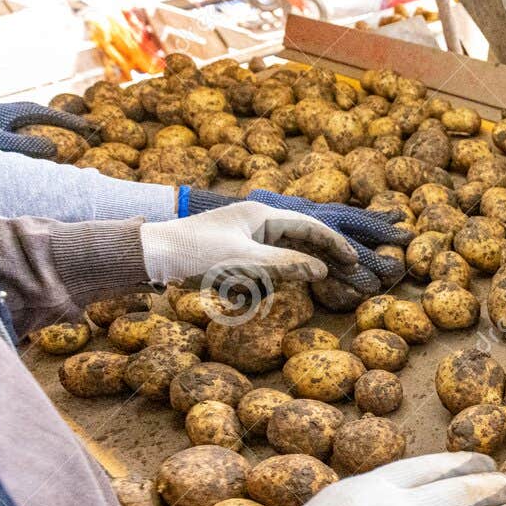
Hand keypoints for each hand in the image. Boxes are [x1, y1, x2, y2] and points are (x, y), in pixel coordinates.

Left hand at [0, 101, 99, 157]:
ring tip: (65, 134)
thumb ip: (27, 145)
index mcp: (7, 112)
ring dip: (47, 124)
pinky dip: (34, 131)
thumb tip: (54, 147)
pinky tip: (38, 143)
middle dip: (60, 120)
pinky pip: (20, 127)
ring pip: (28, 119)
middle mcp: (2, 112)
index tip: (87, 126)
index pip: (43, 112)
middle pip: (38, 112)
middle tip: (82, 129)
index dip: (66, 119)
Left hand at [185, 189, 409, 295]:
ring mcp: (243, 236)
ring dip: (285, 273)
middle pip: (298, 238)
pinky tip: (255, 292)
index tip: (352, 260)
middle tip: (345, 272)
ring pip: (279, 256)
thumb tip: (323, 270)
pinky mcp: (232, 253)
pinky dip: (265, 279)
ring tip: (294, 284)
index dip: (334, 243)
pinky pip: (260, 266)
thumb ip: (287, 265)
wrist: (153, 256)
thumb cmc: (197, 253)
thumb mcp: (246, 261)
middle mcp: (255, 221)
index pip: (308, 226)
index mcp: (261, 214)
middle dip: (318, 256)